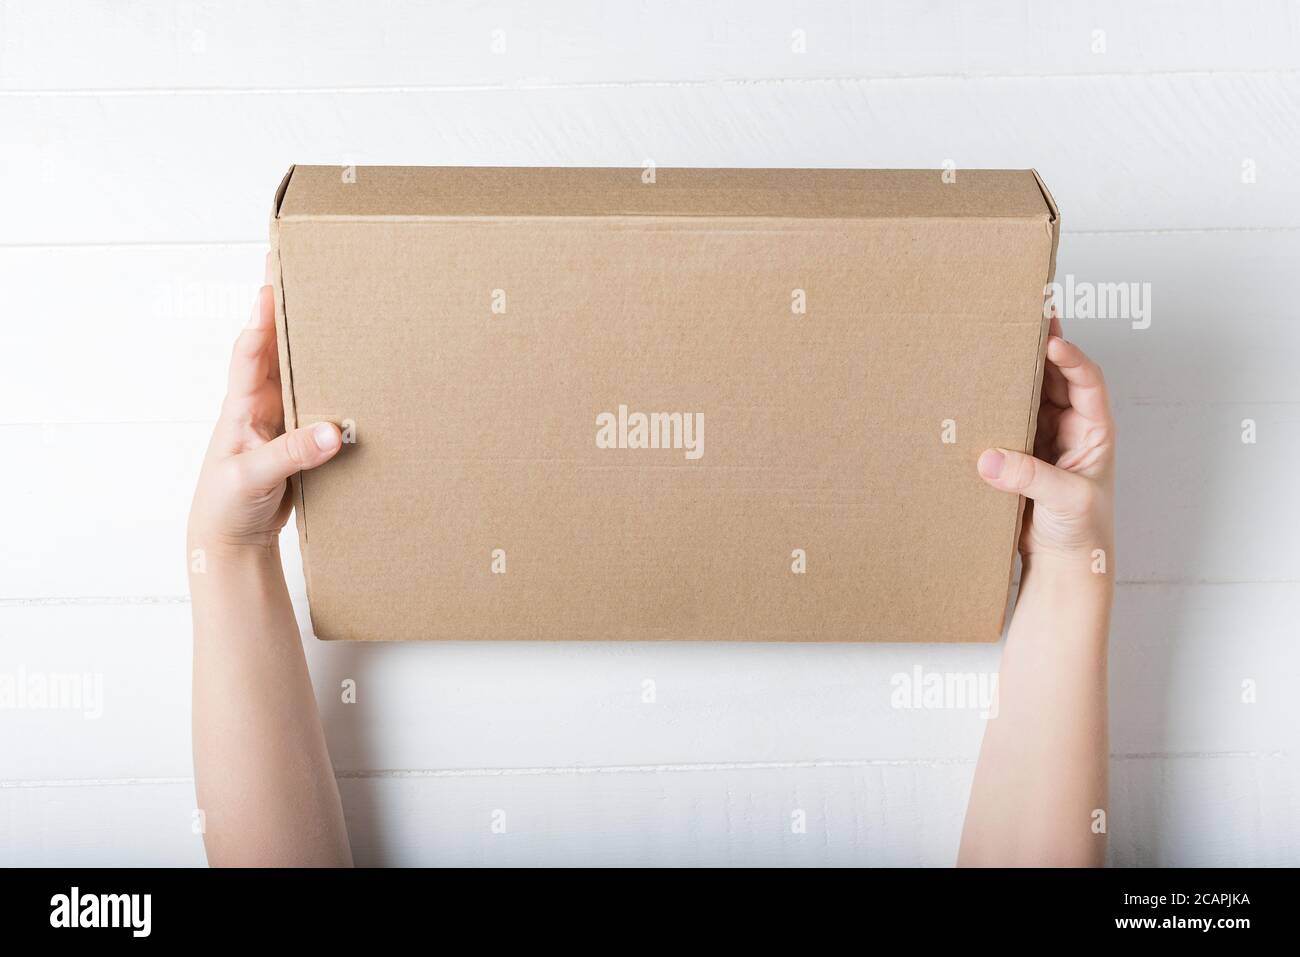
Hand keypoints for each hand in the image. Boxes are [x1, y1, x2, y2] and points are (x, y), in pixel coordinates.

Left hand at [188, 257, 341, 553]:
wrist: (232, 540)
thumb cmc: (226, 505)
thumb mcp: (253, 478)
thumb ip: (292, 454)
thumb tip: (333, 431)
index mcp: (241, 407)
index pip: (251, 350)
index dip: (262, 315)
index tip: (275, 280)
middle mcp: (262, 407)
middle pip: (277, 349)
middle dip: (290, 313)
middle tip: (307, 272)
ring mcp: (282, 422)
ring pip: (302, 376)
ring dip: (318, 348)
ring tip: (341, 313)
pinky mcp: (301, 442)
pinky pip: (321, 407)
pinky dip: (337, 391)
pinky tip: (357, 378)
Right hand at [976, 312, 1114, 568]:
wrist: (1062, 566)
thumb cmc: (1081, 533)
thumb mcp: (1065, 501)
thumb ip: (1030, 477)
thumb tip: (989, 458)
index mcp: (1095, 432)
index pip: (1087, 382)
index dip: (1071, 359)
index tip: (1050, 342)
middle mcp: (1071, 429)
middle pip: (1056, 379)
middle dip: (1041, 350)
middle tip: (1023, 319)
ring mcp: (1043, 441)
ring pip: (1029, 396)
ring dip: (1014, 374)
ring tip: (996, 343)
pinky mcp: (1018, 456)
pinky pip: (1005, 421)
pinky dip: (992, 405)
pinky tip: (976, 390)